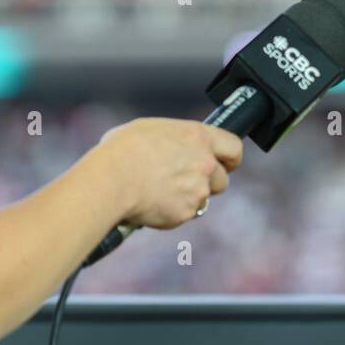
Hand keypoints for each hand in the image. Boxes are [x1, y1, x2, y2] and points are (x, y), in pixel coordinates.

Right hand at [93, 118, 243, 228]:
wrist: (110, 180)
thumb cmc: (122, 150)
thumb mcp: (151, 129)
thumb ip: (174, 139)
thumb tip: (172, 146)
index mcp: (199, 137)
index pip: (234, 148)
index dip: (230, 159)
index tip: (226, 164)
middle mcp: (205, 163)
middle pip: (223, 180)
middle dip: (208, 183)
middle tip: (186, 182)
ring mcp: (198, 189)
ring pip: (203, 199)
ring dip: (189, 198)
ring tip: (161, 192)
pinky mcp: (186, 212)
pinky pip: (185, 214)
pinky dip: (172, 212)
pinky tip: (152, 203)